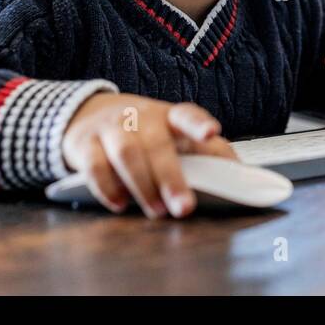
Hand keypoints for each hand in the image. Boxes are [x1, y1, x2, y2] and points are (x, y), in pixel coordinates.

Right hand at [61, 93, 237, 218]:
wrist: (88, 114)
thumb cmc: (144, 131)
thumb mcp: (174, 135)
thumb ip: (207, 152)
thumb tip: (239, 173)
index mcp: (168, 117)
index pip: (186, 115)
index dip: (198, 123)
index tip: (211, 132)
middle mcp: (140, 118)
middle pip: (157, 145)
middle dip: (171, 178)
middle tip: (184, 207)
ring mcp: (111, 128)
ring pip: (127, 153)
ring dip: (143, 185)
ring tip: (157, 211)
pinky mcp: (85, 144)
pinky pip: (94, 165)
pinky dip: (107, 187)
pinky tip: (120, 204)